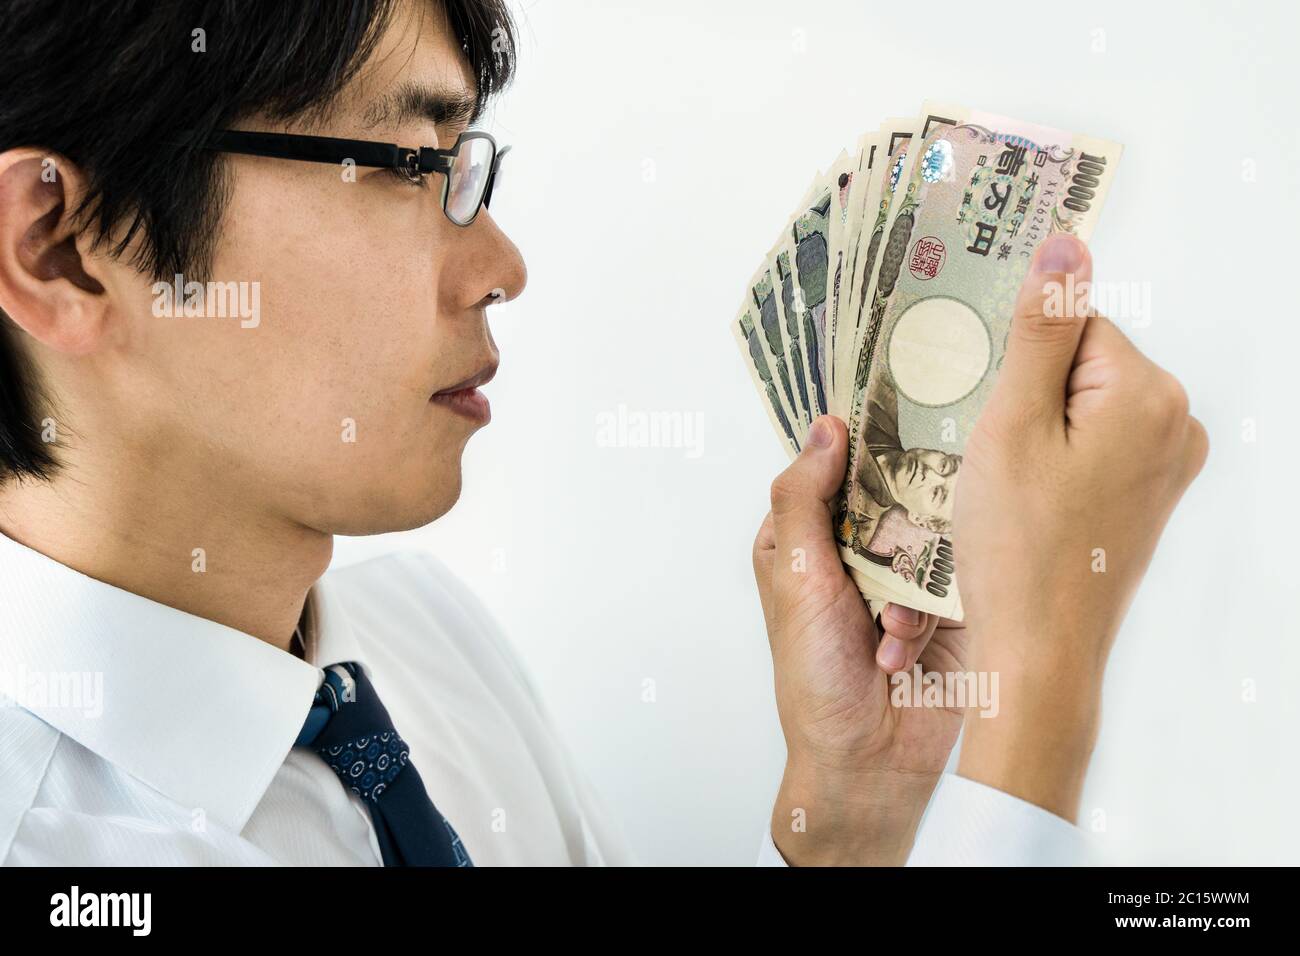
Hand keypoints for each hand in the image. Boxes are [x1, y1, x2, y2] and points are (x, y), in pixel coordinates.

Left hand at [753, 416, 967, 864]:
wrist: (869, 762)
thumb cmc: (813, 675)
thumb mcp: (796, 577)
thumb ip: (805, 498)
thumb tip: (825, 427)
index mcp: (805, 537)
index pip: (832, 468)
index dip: (856, 440)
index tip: (890, 402)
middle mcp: (854, 550)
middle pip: (891, 490)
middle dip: (897, 512)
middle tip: (901, 516)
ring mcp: (903, 576)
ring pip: (929, 529)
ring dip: (907, 583)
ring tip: (885, 627)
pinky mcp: (947, 603)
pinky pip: (955, 575)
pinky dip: (928, 613)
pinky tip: (904, 650)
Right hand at [954, 233, 1207, 820]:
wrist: (1039, 655)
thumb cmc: (1018, 548)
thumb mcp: (1013, 424)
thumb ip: (1042, 329)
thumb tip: (1068, 241)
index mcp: (1149, 394)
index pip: (1071, 325)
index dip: (1014, 364)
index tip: (983, 408)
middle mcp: (1176, 425)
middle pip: (1078, 365)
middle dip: (1022, 398)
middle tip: (985, 454)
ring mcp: (1165, 468)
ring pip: (1078, 410)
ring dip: (1029, 434)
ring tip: (999, 487)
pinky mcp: (1144, 501)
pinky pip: (1089, 452)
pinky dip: (1049, 465)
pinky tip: (1020, 506)